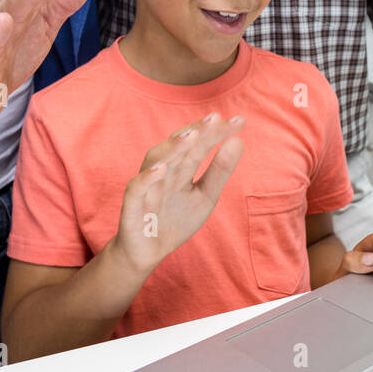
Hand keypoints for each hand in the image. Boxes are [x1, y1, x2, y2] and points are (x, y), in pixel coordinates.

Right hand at [111, 112, 243, 278]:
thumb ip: (220, 170)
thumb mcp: (205, 197)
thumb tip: (239, 141)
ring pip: (155, 160)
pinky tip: (162, 169)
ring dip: (172, 147)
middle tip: (215, 118)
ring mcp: (147, 186)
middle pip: (178, 147)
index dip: (217, 133)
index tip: (239, 121)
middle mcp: (163, 171)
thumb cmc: (175, 221)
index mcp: (181, 168)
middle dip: (196, 131)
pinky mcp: (132, 206)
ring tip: (192, 135)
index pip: (199, 145)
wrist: (147, 253)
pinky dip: (147, 177)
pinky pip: (137, 188)